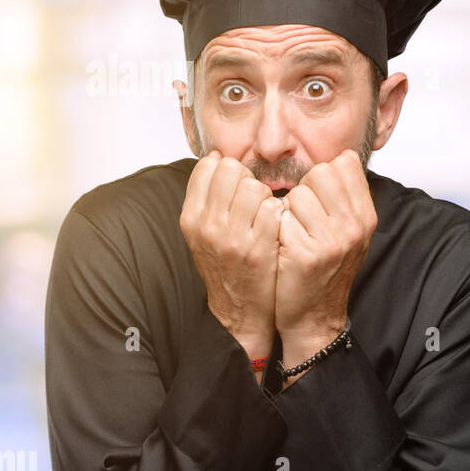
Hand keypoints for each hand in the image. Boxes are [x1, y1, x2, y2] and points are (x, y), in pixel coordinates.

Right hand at [180, 151, 282, 362]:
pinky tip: (276, 226)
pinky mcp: (259, 248)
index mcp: (190, 218)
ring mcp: (232, 237)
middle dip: (247, 178)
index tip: (236, 185)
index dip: (228, 169)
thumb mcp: (203, 233)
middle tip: (254, 200)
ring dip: (265, 195)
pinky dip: (279, 213)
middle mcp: (207, 225)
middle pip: (232, 170)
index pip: (209, 166)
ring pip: (254, 186)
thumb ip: (207, 198)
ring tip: (265, 214)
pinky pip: (273, 208)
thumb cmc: (226, 267)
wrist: (239, 312)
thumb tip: (217, 158)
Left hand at [275, 150, 374, 384]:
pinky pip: (280, 217)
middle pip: (320, 172)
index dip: (323, 176)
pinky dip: (275, 229)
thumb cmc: (326, 269)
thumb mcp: (350, 231)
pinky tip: (283, 248)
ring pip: (297, 193)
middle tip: (303, 218)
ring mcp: (332, 240)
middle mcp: (354, 226)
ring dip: (286, 210)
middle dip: (304, 189)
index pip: (344, 164)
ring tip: (293, 234)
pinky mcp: (305, 253)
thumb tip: (343, 157)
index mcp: (366, 216)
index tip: (319, 199)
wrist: (315, 315)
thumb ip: (347, 196)